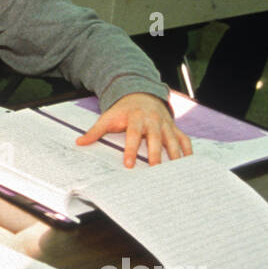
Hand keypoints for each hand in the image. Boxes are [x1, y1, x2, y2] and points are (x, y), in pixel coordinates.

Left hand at [76, 93, 192, 166]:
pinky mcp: (174, 128)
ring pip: (172, 140)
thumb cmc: (123, 110)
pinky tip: (188, 165)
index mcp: (136, 118)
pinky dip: (187, 152)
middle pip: (156, 138)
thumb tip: (80, 142)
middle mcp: (153, 120)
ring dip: (174, 156)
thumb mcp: (108, 117)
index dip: (131, 149)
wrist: (141, 95)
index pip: (134, 134)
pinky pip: (184, 140)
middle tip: (154, 170)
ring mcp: (166, 124)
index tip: (128, 164)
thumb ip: (95, 131)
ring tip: (174, 173)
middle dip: (156, 154)